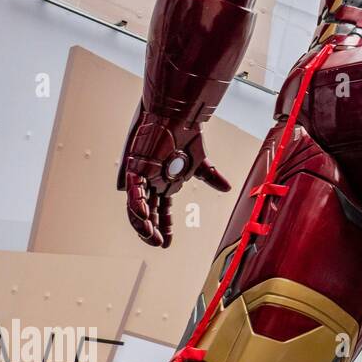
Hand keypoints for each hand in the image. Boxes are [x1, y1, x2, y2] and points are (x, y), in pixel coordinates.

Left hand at [117, 107, 231, 246]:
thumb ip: (211, 177)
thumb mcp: (201, 163)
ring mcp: (143, 176)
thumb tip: (226, 188)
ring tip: (150, 237)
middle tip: (158, 243)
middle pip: (148, 213)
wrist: (181, 117)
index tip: (167, 242)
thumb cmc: (186, 135)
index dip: (165, 226)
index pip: (162, 210)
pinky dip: (137, 206)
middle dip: (152, 230)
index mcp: (166, 182)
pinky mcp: (136, 168)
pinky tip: (145, 218)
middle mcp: (152, 182)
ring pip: (137, 207)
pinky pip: (134, 192)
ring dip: (143, 224)